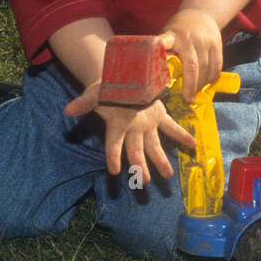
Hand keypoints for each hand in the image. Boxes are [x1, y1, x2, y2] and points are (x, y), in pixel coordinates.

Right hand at [64, 81, 196, 185]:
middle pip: (136, 151)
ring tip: (168, 175)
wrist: (120, 79)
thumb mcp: (94, 93)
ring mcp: (146, 124)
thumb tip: (67, 110)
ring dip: (161, 160)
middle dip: (141, 166)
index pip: (113, 145)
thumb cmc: (105, 88)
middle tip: (145, 181)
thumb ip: (83, 103)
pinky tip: (193, 145)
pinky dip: (182, 135)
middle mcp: (133, 129)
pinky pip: (172, 128)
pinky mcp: (158, 116)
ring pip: (155, 146)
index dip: (113, 157)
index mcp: (117, 125)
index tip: (114, 171)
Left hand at [159, 8, 222, 101]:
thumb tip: (155, 77)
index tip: (158, 62)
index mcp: (173, 36)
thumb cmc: (179, 30)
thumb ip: (164, 52)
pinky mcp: (217, 43)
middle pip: (192, 66)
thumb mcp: (168, 35)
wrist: (200, 13)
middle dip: (190, 86)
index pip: (164, 41)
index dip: (161, 49)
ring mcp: (204, 40)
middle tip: (187, 100)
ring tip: (195, 94)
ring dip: (201, 84)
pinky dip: (212, 78)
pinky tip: (206, 84)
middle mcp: (189, 38)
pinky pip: (217, 65)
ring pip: (206, 68)